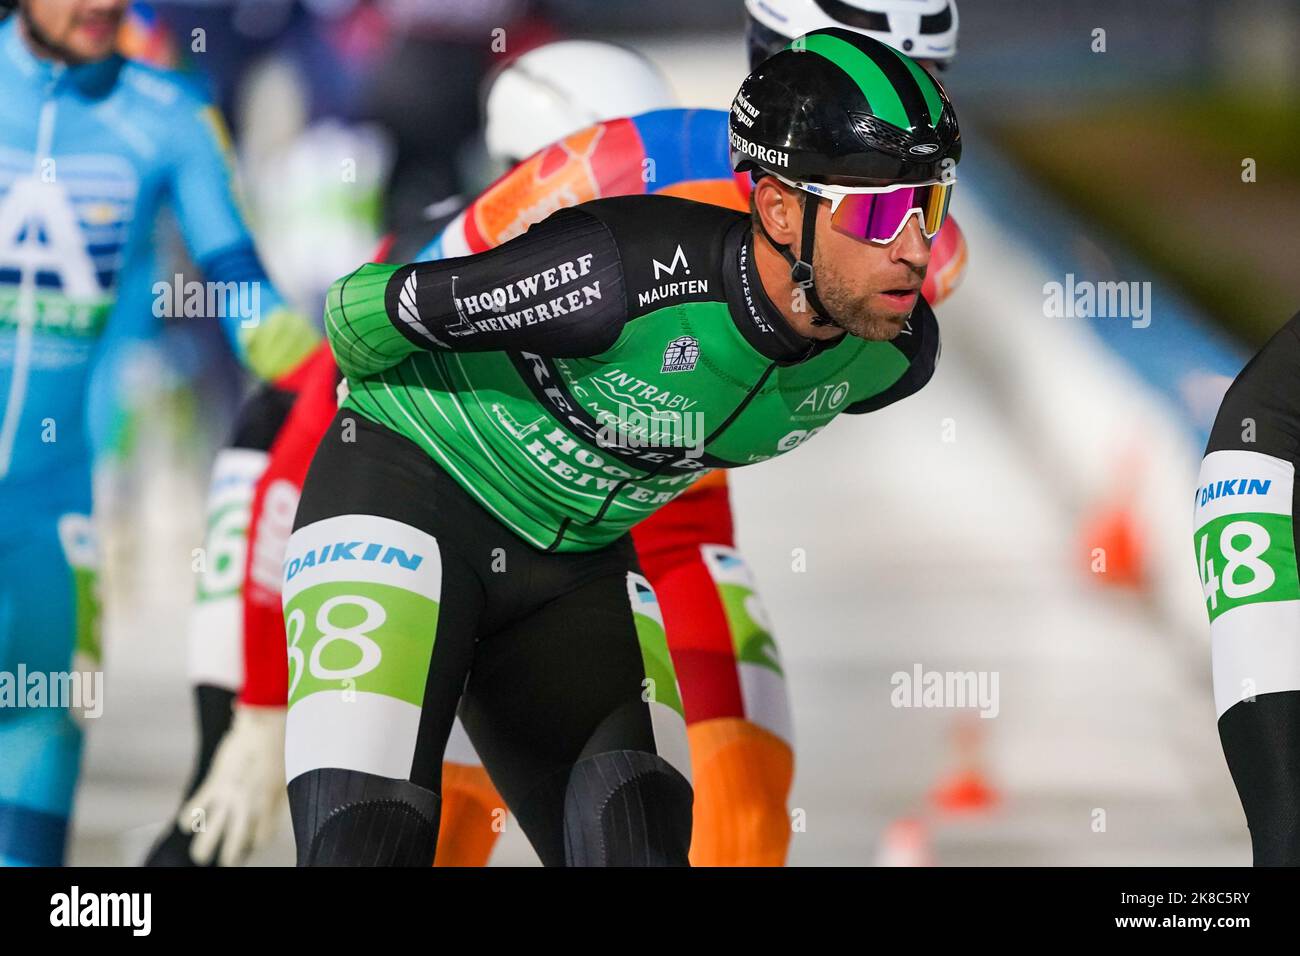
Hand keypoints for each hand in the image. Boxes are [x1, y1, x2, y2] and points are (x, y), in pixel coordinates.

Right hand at [179, 704, 286, 866]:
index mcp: (270, 801)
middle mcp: (251, 802)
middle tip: (225, 863)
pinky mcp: (217, 782)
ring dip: (205, 844)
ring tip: (199, 857)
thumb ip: (278, 794)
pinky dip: (190, 815)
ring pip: (215, 827)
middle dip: (230, 853)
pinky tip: (184, 824)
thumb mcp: (284, 774)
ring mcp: (232, 794)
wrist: (267, 725)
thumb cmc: (279, 746)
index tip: (253, 844)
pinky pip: (199, 804)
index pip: (263, 834)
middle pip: (238, 837)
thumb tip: (277, 801)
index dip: (257, 841)